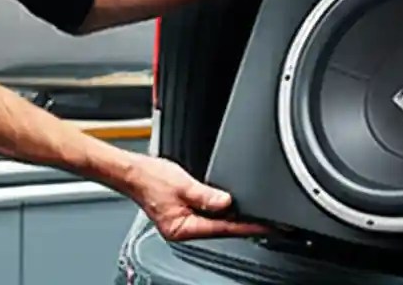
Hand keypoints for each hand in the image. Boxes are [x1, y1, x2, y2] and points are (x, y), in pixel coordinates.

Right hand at [124, 155, 270, 240]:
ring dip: (233, 217)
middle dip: (244, 223)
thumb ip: (206, 195)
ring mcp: (183, 223)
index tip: (269, 227)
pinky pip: (208, 216)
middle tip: (270, 221)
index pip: (224, 229)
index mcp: (183, 228)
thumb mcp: (182, 184)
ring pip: (216, 222)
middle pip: (222, 228)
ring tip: (256, 214)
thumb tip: (228, 202)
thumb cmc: (150, 177)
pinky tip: (231, 207)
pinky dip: (221, 211)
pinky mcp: (183, 215)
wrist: (132, 172)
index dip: (248, 227)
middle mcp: (184, 230)